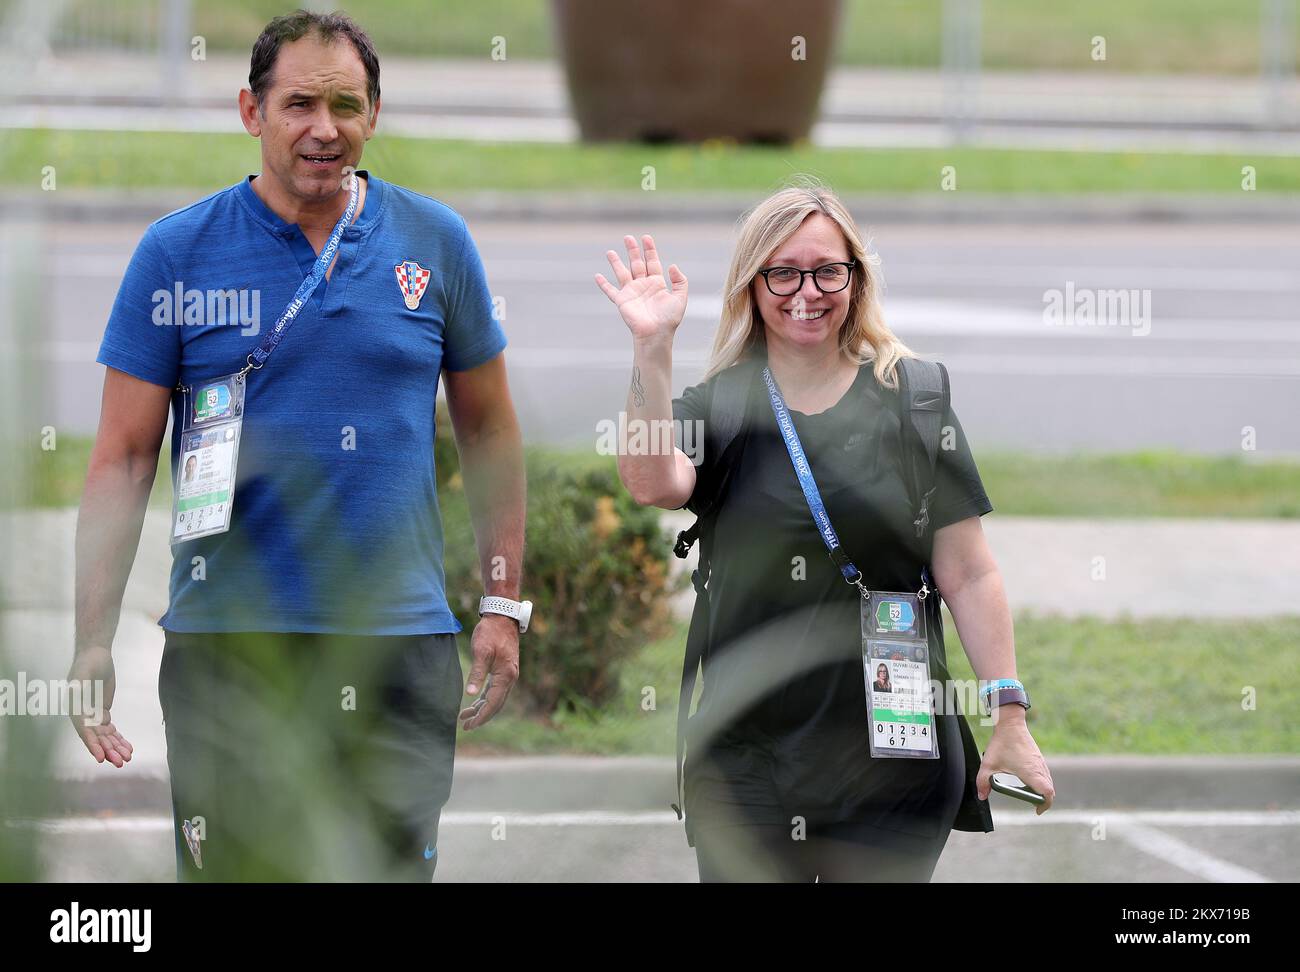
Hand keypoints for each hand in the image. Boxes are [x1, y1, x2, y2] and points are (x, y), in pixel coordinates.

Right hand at [67, 645, 132, 767]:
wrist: (96, 656)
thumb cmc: (87, 663)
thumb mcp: (83, 673)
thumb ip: (80, 685)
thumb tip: (78, 696)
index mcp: (75, 710)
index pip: (84, 732)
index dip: (92, 745)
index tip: (101, 757)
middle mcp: (82, 716)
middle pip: (96, 738)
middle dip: (108, 750)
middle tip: (120, 762)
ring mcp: (92, 716)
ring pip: (104, 736)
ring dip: (115, 748)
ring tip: (127, 758)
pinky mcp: (102, 713)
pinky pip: (110, 730)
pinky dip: (118, 739)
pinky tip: (127, 748)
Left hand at [458, 614, 519, 729]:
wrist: (502, 617)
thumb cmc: (491, 633)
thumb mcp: (481, 652)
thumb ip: (477, 674)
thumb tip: (470, 694)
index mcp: (506, 676)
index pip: (493, 703)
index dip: (481, 716)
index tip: (469, 725)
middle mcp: (510, 678)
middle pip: (496, 704)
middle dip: (481, 717)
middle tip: (465, 726)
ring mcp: (508, 675)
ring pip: (496, 698)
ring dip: (482, 709)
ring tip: (465, 717)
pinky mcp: (504, 670)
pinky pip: (495, 690)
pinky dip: (485, 698)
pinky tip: (475, 702)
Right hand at [594, 234, 688, 342]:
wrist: (656, 334)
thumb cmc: (669, 319)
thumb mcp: (680, 297)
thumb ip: (680, 281)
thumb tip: (672, 266)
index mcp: (657, 284)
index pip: (652, 262)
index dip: (649, 250)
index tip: (646, 238)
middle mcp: (643, 286)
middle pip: (636, 263)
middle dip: (632, 250)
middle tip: (628, 237)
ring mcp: (631, 293)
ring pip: (622, 273)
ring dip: (616, 262)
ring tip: (610, 252)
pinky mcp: (622, 301)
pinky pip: (610, 291)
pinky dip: (603, 284)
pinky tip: (597, 276)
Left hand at [976, 716, 1054, 814]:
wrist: (1010, 724)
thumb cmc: (1001, 743)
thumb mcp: (988, 764)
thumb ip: (983, 782)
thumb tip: (982, 796)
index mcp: (1030, 772)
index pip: (1047, 793)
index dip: (1045, 804)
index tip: (1037, 810)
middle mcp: (1039, 768)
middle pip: (1050, 790)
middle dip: (1043, 800)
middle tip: (1032, 804)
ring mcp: (1041, 763)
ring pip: (1048, 782)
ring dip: (1042, 790)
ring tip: (1029, 794)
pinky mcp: (1039, 758)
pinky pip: (1045, 774)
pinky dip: (1041, 782)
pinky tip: (1029, 781)